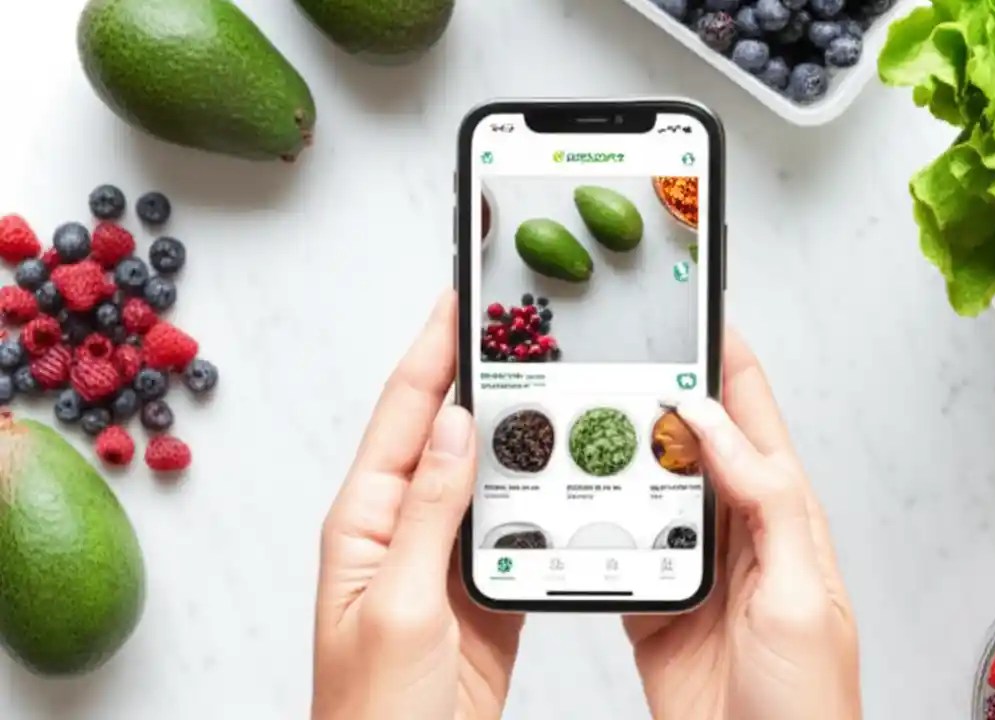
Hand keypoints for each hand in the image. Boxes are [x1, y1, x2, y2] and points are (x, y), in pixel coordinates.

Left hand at [312, 293, 523, 719]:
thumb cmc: (374, 714)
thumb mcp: (400, 605)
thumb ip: (429, 512)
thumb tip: (453, 424)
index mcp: (364, 521)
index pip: (403, 412)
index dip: (434, 349)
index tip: (461, 297)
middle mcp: (400, 528)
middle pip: (444, 429)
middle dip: (478, 370)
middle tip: (517, 323)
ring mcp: (442, 556)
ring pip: (484, 471)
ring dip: (514, 426)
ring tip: (549, 375)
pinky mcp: (481, 586)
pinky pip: (512, 520)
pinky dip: (537, 490)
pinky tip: (561, 467)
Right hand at [623, 330, 860, 719]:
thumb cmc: (808, 704)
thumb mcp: (800, 594)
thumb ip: (763, 503)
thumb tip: (718, 427)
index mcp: (782, 516)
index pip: (753, 417)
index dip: (726, 362)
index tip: (697, 314)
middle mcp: (737, 532)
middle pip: (692, 443)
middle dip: (657, 396)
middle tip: (619, 356)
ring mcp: (693, 567)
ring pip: (649, 487)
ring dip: (620, 454)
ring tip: (586, 415)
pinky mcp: (654, 602)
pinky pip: (617, 543)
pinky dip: (593, 521)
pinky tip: (574, 502)